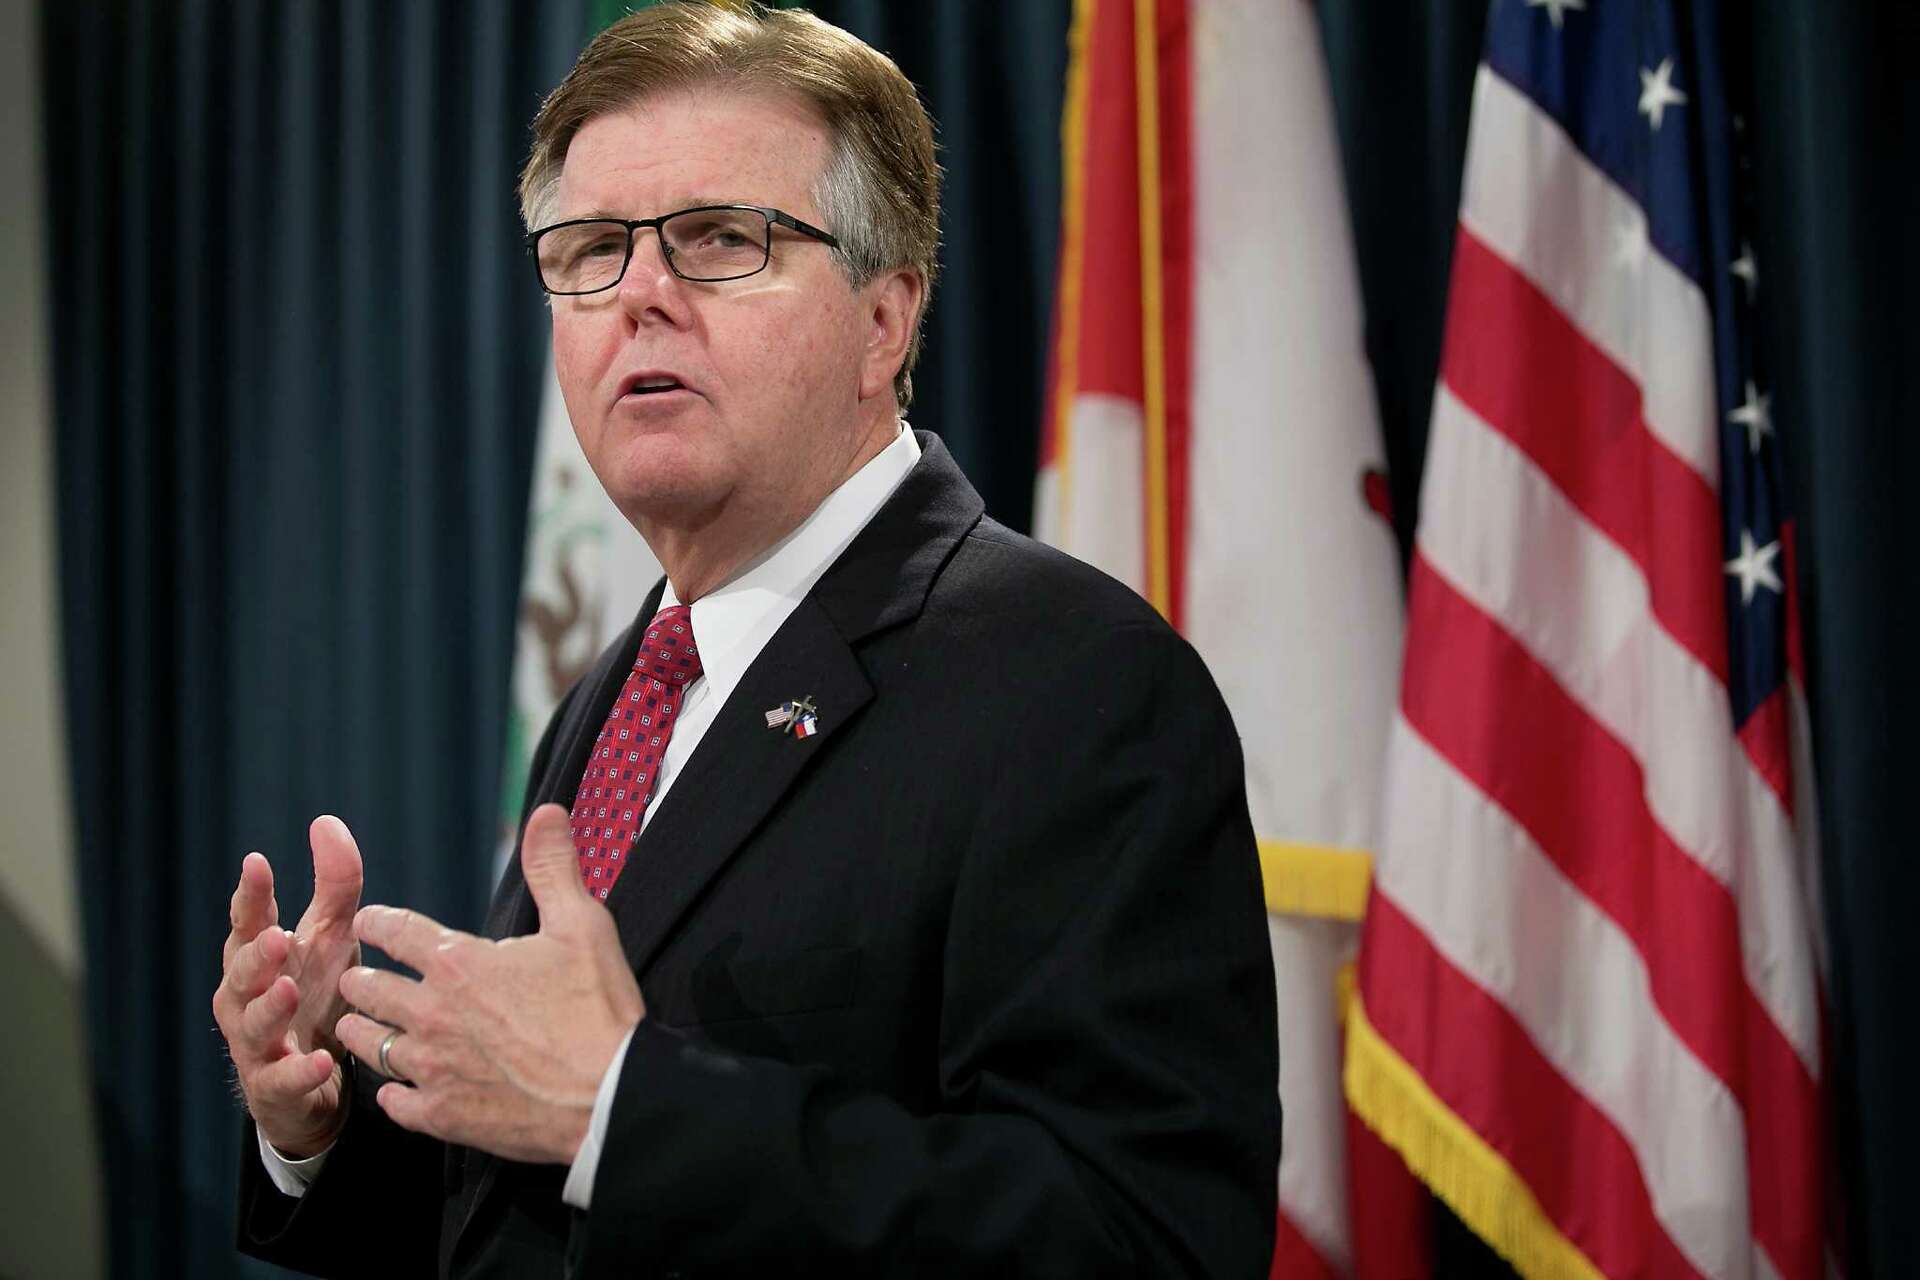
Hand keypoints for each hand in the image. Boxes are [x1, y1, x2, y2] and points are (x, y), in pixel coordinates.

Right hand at [212, 816, 365, 1156]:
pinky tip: (323, 1061)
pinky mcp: (274, 1086)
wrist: (316, 1077)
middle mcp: (246, 998)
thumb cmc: (317, 994)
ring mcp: (256, 1044)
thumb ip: (334, 884)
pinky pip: (283, 1080)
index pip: (249, 921)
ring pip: (253, 1025)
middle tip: (275, 935)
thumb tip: (326, 821)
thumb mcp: (331, 937)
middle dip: (255, 954)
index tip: (257, 862)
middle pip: (242, 973)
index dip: (251, 894)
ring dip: (269, 1007)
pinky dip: (301, 1071)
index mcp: (258, 957)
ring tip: (288, 989)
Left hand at [334, 804, 644, 1165]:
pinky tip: (393, 1088)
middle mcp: (432, 1013)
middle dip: (360, 979)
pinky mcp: (441, 1115)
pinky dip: (389, 1092)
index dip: (378, 922)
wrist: (609, 1097)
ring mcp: (432, 1067)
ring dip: (361, 1032)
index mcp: (459, 963)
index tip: (367, 919)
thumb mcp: (583, 925)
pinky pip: (393, 1102)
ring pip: (369, 1046)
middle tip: (357, 978)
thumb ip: (554, 868)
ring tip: (356, 1027)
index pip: (398, 931)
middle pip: (369, 989)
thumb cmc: (598, 1009)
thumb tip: (546, 813)